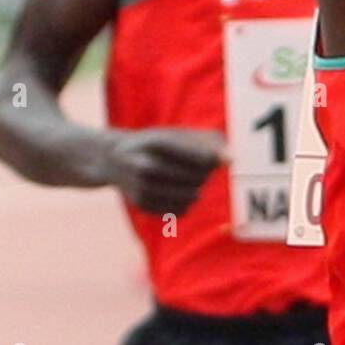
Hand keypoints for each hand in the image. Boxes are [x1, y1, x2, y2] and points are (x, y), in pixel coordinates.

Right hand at [104, 128, 227, 216]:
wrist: (112, 159)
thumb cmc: (154, 144)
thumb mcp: (173, 134)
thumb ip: (204, 142)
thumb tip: (231, 159)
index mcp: (156, 143)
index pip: (195, 156)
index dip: (215, 159)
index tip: (232, 160)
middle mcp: (147, 166)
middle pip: (198, 177)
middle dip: (205, 172)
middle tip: (198, 165)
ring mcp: (143, 188)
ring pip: (192, 196)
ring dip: (196, 188)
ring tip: (186, 177)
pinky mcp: (143, 204)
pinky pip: (181, 210)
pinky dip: (185, 202)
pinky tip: (175, 190)